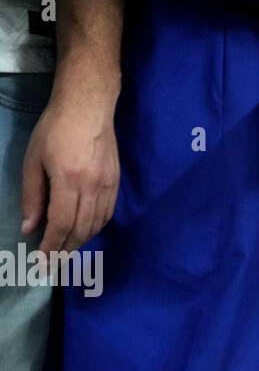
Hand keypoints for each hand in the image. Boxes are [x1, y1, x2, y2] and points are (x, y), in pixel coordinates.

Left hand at [20, 94, 119, 253]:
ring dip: (82, 241)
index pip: (62, 223)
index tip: (41, 261)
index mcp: (69, 179)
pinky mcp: (116, 179)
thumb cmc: (54, 129)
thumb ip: (32, 196)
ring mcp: (108, 183)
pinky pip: (108, 212)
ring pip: (98, 223)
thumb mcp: (33, 161)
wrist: (88, 106)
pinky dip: (96, 226)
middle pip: (82, 228)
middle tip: (52, 264)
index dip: (51, 246)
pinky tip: (84, 230)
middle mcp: (93, 185)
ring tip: (66, 250)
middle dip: (66, 249)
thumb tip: (30, 228)